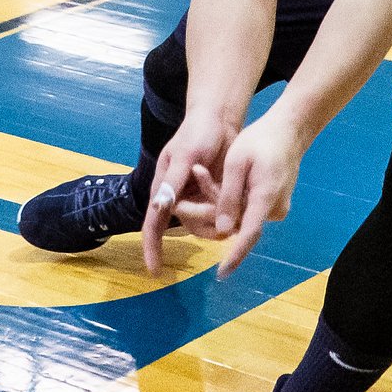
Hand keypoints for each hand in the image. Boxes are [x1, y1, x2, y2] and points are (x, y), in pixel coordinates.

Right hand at [142, 116, 233, 273]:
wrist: (220, 120)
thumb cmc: (197, 133)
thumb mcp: (186, 156)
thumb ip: (172, 182)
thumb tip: (158, 207)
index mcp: (163, 189)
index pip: (153, 225)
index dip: (152, 249)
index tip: (155, 272)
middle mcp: (177, 198)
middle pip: (189, 225)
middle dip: (205, 216)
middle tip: (221, 198)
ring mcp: (196, 198)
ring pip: (207, 223)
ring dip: (220, 214)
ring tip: (232, 193)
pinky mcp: (214, 196)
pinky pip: (221, 214)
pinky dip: (229, 210)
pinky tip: (239, 198)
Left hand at [214, 111, 307, 279]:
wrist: (290, 130)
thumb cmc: (261, 140)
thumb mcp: (237, 162)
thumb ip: (228, 196)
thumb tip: (221, 229)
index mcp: (265, 197)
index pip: (249, 234)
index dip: (235, 255)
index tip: (221, 273)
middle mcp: (274, 209)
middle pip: (237, 223)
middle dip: (210, 211)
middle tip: (183, 194)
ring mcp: (277, 207)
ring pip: (241, 215)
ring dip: (220, 202)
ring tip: (200, 172)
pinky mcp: (275, 204)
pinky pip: (249, 208)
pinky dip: (232, 199)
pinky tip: (220, 180)